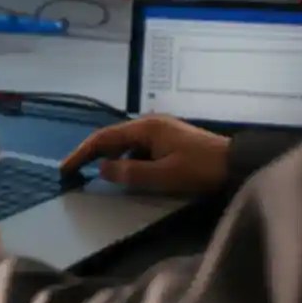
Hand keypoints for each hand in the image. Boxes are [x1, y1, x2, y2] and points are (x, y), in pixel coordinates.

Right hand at [60, 114, 229, 194]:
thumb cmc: (200, 169)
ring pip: (125, 145)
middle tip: (73, 173)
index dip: (82, 153)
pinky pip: (138, 150)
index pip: (103, 138)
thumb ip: (131, 173)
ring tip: (95, 177)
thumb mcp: (164, 176)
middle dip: (91, 155)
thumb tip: (103, 169)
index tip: (65, 169)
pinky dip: (127, 162)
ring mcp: (159, 132)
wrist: (236, 164)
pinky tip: (126, 176)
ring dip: (110, 160)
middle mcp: (148, 124)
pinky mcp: (168, 141)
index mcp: (145, 128)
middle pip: (112, 138)